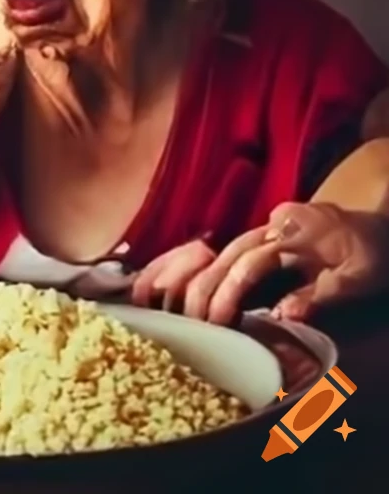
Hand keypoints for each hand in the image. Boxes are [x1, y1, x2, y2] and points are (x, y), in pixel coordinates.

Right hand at [131, 203, 388, 324]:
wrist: (380, 225)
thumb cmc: (373, 254)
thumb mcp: (360, 278)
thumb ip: (321, 293)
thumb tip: (280, 314)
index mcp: (292, 231)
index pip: (250, 264)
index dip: (228, 293)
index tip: (213, 321)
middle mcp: (272, 224)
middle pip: (227, 256)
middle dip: (204, 288)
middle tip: (186, 320)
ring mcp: (266, 226)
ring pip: (222, 251)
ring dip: (198, 278)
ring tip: (176, 305)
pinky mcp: (264, 235)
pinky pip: (228, 251)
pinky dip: (204, 268)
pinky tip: (185, 286)